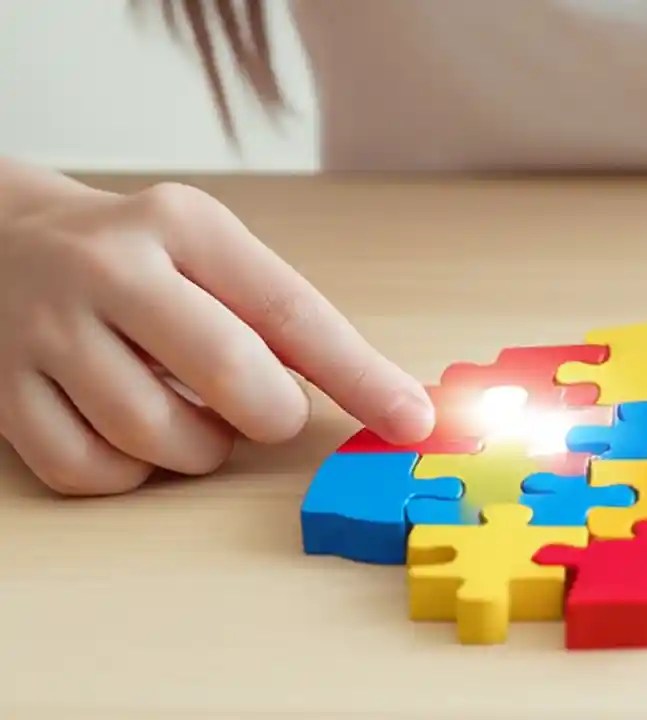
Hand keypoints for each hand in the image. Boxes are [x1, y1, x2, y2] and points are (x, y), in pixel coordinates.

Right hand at [0, 181, 433, 494]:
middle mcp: (111, 267)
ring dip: (198, 449)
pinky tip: (132, 435)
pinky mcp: (1, 389)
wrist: (0, 238)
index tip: (413, 419)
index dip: (360, 375)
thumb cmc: (139, 259)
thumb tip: (389, 403)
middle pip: (230, 374)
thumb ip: (285, 321)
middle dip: (269, 415)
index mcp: (184, 225)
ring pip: (157, 435)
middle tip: (265, 410)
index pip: (292, 312)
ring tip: (191, 413)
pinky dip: (129, 473)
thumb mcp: (211, 255)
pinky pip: (89, 471)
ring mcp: (45, 329)